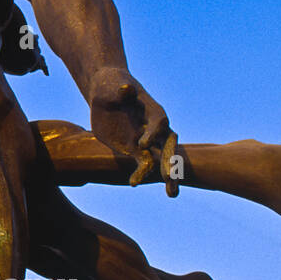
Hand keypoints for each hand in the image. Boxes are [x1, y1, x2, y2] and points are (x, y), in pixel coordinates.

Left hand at [89, 68, 179, 194]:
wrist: (107, 94)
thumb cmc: (112, 85)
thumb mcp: (114, 86)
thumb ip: (121, 91)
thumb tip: (126, 89)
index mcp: (153, 110)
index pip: (159, 122)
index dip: (152, 133)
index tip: (141, 144)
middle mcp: (155, 128)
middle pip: (167, 145)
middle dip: (170, 160)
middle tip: (172, 176)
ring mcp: (146, 140)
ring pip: (160, 160)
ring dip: (166, 176)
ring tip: (172, 194)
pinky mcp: (135, 149)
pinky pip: (142, 164)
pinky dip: (140, 174)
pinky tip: (134, 184)